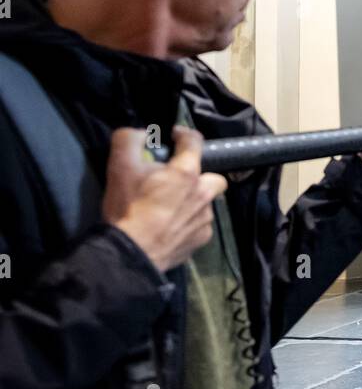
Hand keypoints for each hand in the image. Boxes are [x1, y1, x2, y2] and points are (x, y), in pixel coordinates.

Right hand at [103, 126, 226, 272]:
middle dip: (200, 175)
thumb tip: (143, 134)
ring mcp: (205, 219)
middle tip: (178, 181)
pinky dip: (189, 222)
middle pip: (214, 176)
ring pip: (207, 202)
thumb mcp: (119, 166)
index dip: (183, 134)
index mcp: (187, 172)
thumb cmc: (127, 207)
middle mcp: (204, 193)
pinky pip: (200, 225)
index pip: (195, 141)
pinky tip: (172, 227)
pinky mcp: (201, 239)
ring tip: (171, 207)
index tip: (173, 137)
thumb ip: (130, 139)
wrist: (129, 254)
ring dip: (193, 201)